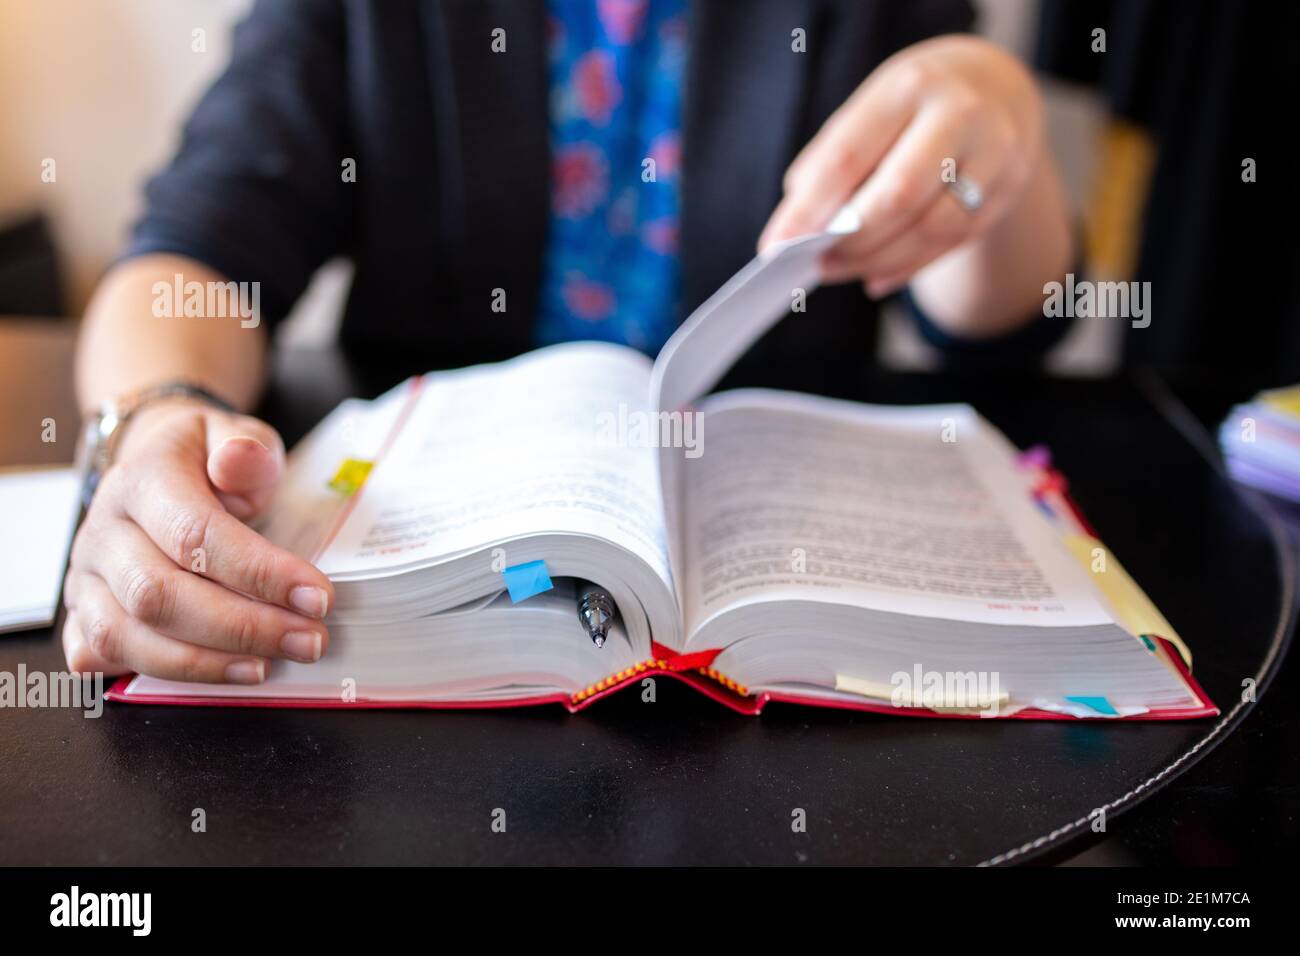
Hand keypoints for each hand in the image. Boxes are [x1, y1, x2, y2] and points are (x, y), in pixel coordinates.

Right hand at [62, 399, 333, 682]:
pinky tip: (220, 673)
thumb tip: (240, 460)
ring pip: (128, 636)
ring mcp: (84, 579)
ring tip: (272, 663)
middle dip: (243, 627)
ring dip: (207, 661)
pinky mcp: (81, 615)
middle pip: (159, 594)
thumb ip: (246, 448)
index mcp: (140, 481)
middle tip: (309, 639)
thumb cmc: (206, 460)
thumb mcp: (235, 436)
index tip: (318, 597)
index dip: (259, 572)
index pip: (194, 534)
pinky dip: (162, 674)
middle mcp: (101, 533)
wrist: (154, 468)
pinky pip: (105, 659)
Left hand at [759, 35, 1045, 298]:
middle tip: (815, 265)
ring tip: (841, 270)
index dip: (808, 209)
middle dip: (850, 241)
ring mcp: (994, 153)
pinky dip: (908, 267)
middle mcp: (959, 114)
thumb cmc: (910, 108)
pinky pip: (953, 243)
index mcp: (908, 87)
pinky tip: (876, 276)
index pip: (848, 157)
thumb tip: (793, 229)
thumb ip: (829, 162)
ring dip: (878, 260)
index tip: (774, 246)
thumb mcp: (869, 111)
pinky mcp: (1009, 190)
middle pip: (898, 195)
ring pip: (932, 227)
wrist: (996, 88)